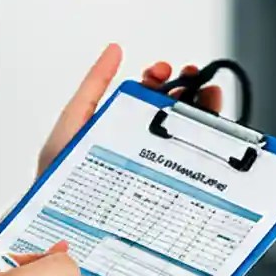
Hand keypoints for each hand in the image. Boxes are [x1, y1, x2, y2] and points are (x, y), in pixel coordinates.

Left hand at [35, 44, 225, 177]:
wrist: (63, 225)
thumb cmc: (59, 175)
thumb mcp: (74, 122)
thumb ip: (93, 86)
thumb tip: (113, 50)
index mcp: (119, 128)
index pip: (147, 98)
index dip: (160, 80)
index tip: (165, 70)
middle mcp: (140, 146)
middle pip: (173, 114)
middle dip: (188, 91)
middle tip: (194, 80)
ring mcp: (156, 169)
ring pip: (189, 137)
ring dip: (203, 112)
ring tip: (210, 97)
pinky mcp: (170, 192)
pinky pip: (197, 168)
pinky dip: (212, 148)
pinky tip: (216, 132)